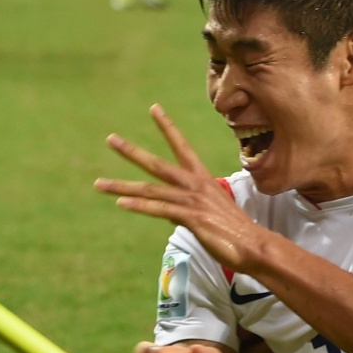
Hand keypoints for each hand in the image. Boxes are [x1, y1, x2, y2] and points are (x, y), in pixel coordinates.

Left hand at [96, 104, 264, 270]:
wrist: (254, 244)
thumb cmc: (233, 230)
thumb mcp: (208, 213)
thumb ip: (185, 209)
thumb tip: (168, 214)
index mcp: (202, 178)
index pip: (182, 145)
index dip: (167, 126)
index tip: (154, 108)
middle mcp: (195, 184)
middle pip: (157, 164)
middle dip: (132, 152)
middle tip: (110, 139)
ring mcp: (192, 200)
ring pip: (151, 190)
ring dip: (122, 187)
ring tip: (99, 184)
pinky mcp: (191, 218)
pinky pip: (159, 209)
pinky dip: (139, 206)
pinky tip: (121, 203)